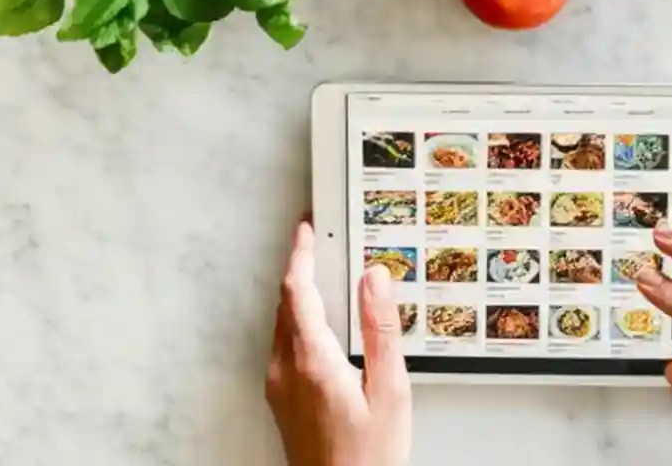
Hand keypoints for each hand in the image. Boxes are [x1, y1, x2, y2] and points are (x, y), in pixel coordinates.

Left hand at [266, 221, 411, 465]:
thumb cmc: (368, 458)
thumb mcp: (391, 390)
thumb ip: (382, 329)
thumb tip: (375, 280)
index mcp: (312, 361)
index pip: (297, 290)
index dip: (301, 254)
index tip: (308, 229)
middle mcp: (286, 371)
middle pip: (285, 303)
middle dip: (299, 268)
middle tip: (316, 241)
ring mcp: (280, 387)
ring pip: (282, 324)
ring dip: (297, 295)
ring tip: (320, 274)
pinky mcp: (282, 400)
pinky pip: (283, 345)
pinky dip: (298, 321)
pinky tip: (318, 324)